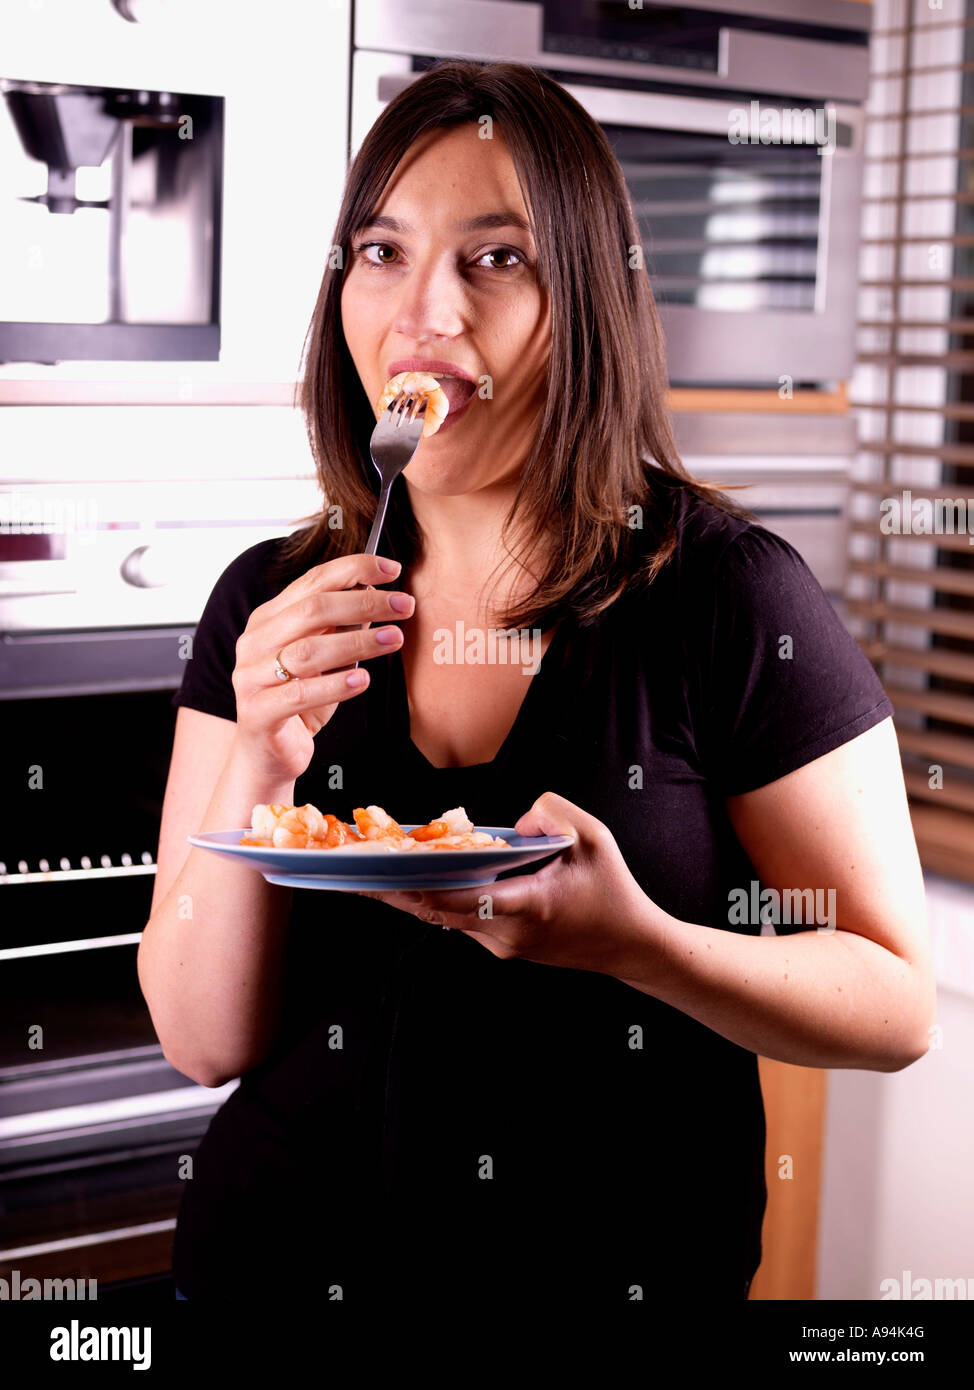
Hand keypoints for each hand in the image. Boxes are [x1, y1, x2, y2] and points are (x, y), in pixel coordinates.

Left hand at [356, 791, 658, 979]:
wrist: (631, 946)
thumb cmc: (613, 890)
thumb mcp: (594, 838)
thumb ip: (550, 814)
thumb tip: (510, 825)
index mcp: (530, 906)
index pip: (464, 899)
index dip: (423, 886)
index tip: (388, 874)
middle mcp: (508, 934)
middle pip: (438, 911)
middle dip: (396, 891)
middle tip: (354, 871)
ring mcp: (503, 946)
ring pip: (444, 918)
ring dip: (410, 895)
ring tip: (368, 873)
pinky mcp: (501, 947)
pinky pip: (459, 920)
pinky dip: (434, 900)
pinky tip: (410, 880)